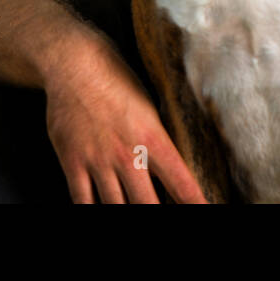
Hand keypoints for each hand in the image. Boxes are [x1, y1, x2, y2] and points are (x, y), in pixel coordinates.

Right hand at [41, 29, 207, 203]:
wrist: (74, 64)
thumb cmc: (115, 78)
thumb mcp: (148, 104)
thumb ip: (156, 137)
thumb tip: (170, 160)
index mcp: (152, 137)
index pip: (180, 181)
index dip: (194, 202)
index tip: (206, 210)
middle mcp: (127, 154)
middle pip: (147, 204)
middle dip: (158, 213)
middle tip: (164, 216)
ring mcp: (98, 160)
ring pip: (115, 208)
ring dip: (125, 213)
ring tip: (134, 212)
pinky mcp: (73, 162)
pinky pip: (82, 200)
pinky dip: (92, 211)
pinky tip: (100, 212)